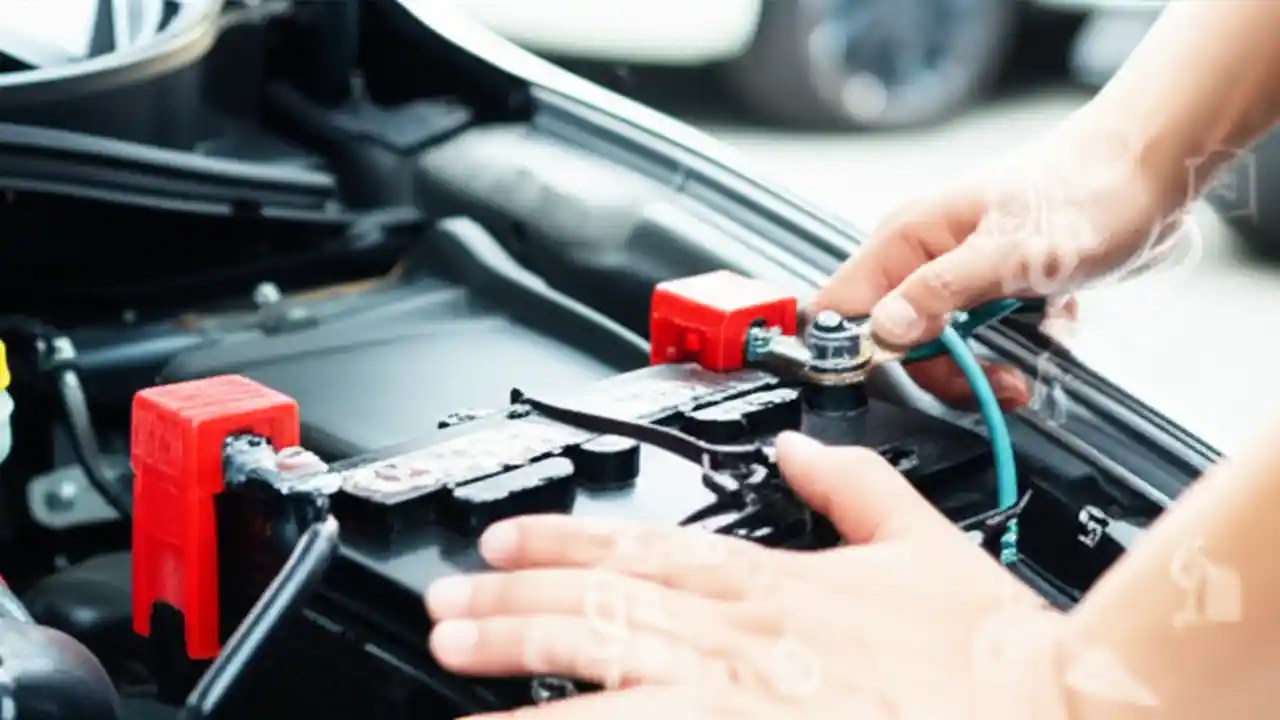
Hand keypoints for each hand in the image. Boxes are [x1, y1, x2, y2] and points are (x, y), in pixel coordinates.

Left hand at [425, 433, 1068, 719]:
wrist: (1048, 709)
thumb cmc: (986, 651)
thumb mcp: (921, 540)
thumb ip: (853, 485)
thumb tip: (800, 448)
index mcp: (774, 580)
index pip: (645, 550)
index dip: (564, 542)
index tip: (505, 541)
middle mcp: (742, 633)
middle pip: (601, 606)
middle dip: (511, 602)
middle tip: (443, 605)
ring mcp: (738, 694)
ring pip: (604, 666)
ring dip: (519, 658)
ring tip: (452, 659)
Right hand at [813, 110, 1195, 410]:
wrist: (1148, 169)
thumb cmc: (1085, 192)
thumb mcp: (1011, 253)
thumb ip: (941, 292)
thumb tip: (883, 329)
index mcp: (907, 236)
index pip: (840, 304)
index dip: (850, 350)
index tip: (888, 383)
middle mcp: (922, 254)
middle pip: (891, 338)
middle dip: (936, 371)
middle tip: (985, 381)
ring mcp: (956, 271)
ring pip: (936, 345)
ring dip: (976, 368)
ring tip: (1018, 373)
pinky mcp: (990, 285)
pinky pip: (976, 337)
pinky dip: (1007, 349)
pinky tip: (1044, 330)